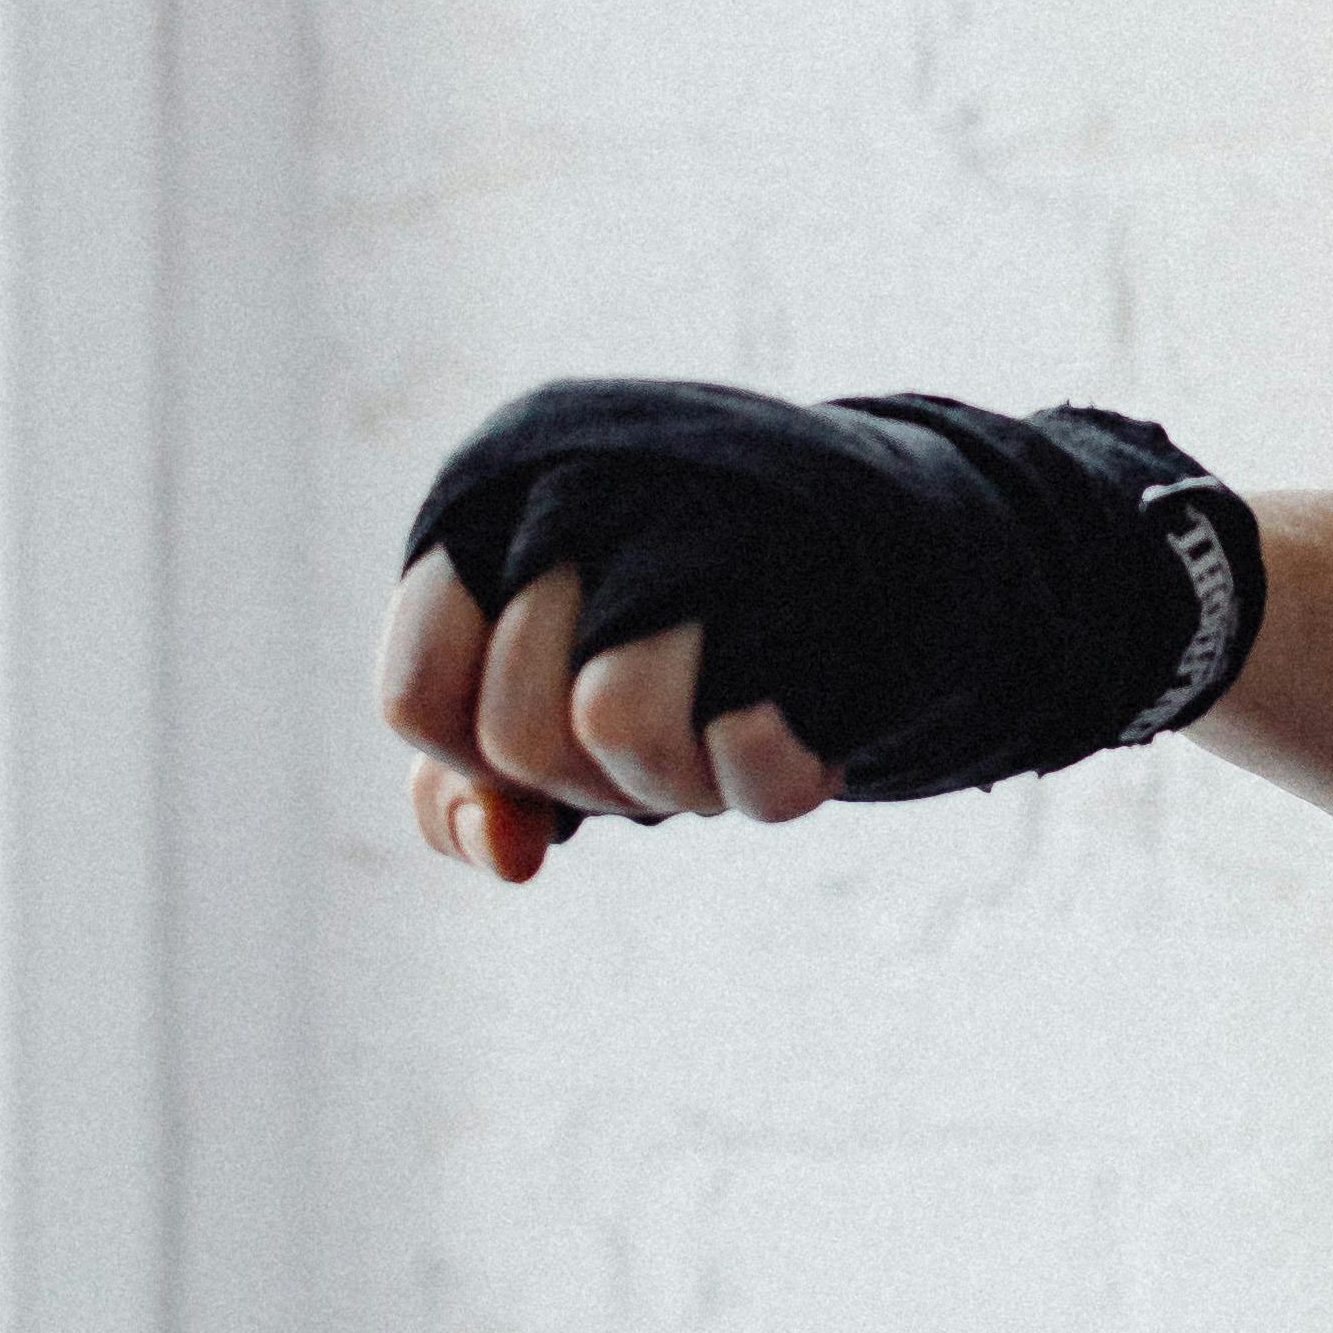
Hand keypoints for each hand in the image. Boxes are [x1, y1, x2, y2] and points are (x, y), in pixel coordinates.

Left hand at [377, 376, 1264, 877]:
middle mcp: (588, 478)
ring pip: (611, 729)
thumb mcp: (565, 665)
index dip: (476, 763)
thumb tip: (507, 854)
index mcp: (501, 482)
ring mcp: (705, 521)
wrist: (916, 528)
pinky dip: (770, 773)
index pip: (416, 696)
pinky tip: (803, 724)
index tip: (543, 746)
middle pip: (517, 736)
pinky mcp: (818, 581)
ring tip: (723, 729)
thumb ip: (481, 769)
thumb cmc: (704, 605)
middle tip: (667, 730)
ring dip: (677, 786)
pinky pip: (744, 746)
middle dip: (594, 786)